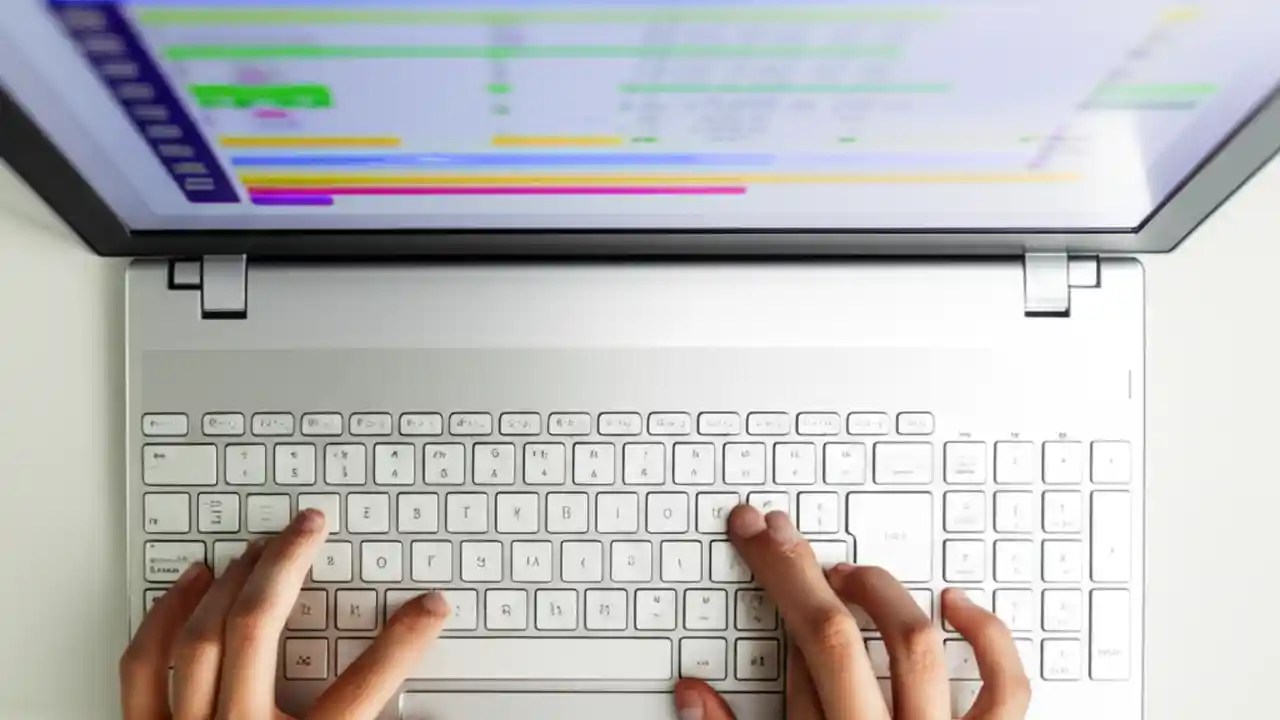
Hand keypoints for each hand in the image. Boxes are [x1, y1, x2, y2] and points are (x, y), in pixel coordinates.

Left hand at [120, 509, 448, 719]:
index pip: (365, 687)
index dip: (404, 640)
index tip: (431, 606)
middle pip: (258, 629)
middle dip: (289, 564)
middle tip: (311, 527)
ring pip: (198, 636)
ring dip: (230, 580)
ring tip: (257, 546)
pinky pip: (144, 665)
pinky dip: (164, 617)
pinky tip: (191, 586)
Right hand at [675, 505, 1030, 719]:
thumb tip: (693, 693)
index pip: (793, 652)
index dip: (774, 584)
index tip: (756, 541)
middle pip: (836, 634)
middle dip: (799, 570)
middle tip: (776, 531)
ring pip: (914, 645)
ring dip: (877, 592)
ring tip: (848, 571)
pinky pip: (1005, 689)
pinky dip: (987, 637)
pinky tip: (956, 603)